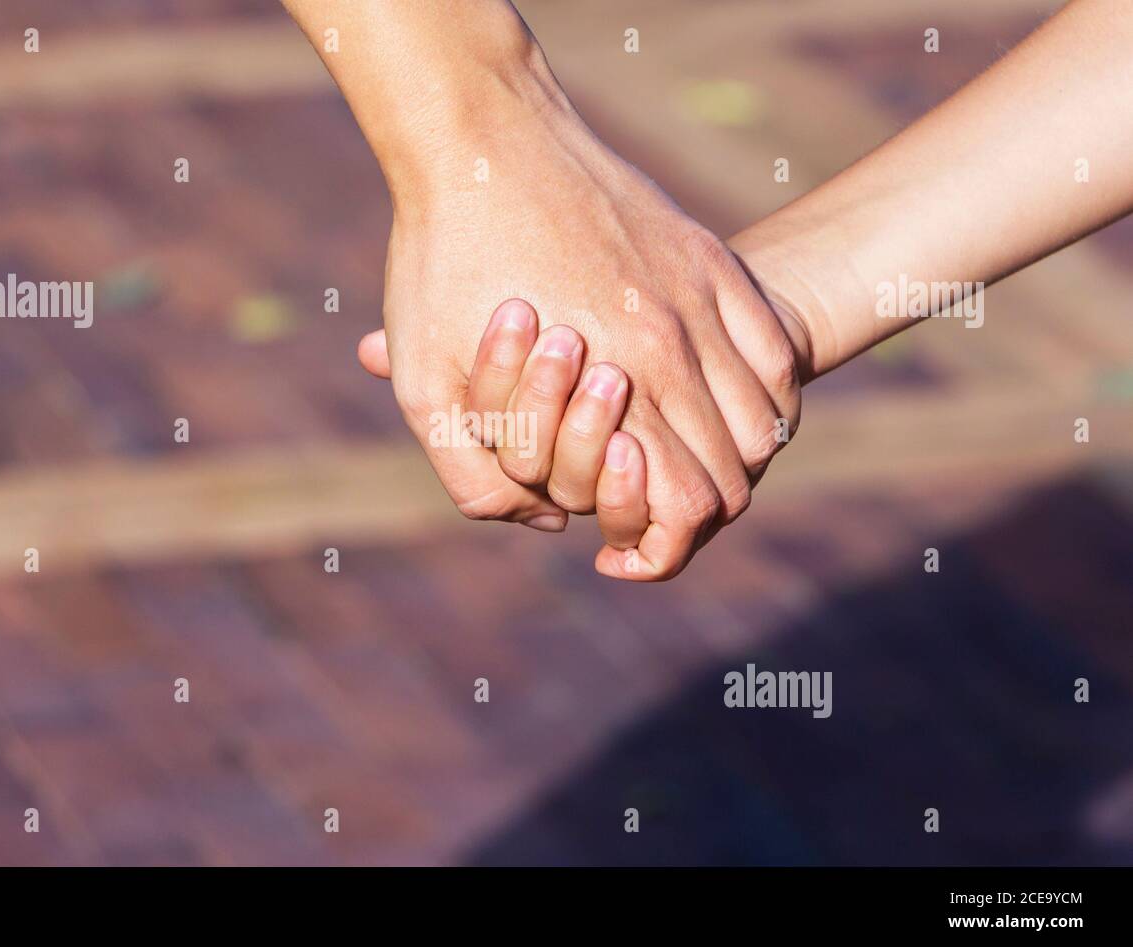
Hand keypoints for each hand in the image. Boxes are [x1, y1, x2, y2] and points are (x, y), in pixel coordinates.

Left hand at [360, 56, 807, 579]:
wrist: (482, 137)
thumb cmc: (441, 262)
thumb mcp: (428, 384)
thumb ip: (477, 477)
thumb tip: (545, 524)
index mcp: (615, 382)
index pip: (688, 507)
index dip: (663, 547)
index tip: (622, 552)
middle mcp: (677, 343)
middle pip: (736, 473)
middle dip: (698, 509)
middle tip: (649, 507)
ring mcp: (703, 294)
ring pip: (767, 419)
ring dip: (735, 456)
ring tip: (683, 460)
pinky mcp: (708, 257)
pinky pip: (776, 352)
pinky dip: (764, 397)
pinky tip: (722, 402)